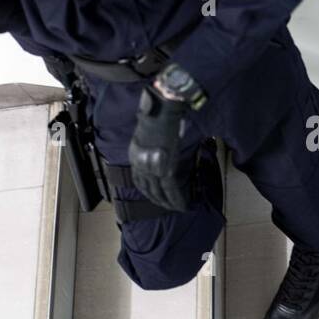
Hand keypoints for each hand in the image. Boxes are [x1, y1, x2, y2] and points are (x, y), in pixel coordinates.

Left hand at [128, 88, 190, 211]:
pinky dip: (177, 199)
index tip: (154, 196)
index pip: (138, 180)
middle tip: (167, 206)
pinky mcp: (165, 168)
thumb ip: (153, 143)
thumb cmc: (157, 115)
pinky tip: (183, 205)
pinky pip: (171, 189)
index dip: (147, 190)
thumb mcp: (148, 132)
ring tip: (176, 207)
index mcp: (135, 155)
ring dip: (168, 202)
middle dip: (157, 199)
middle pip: (148, 189)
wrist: (162, 110)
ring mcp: (152, 167)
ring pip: (159, 192)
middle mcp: (141, 164)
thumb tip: (162, 148)